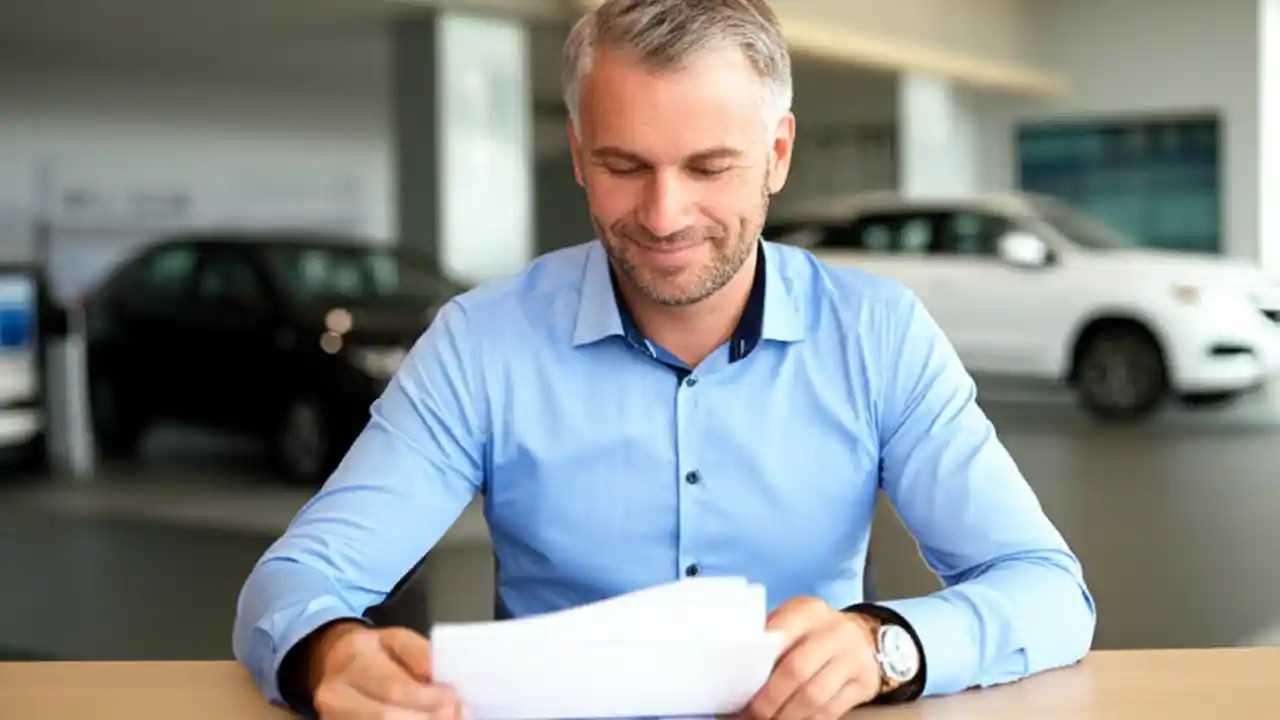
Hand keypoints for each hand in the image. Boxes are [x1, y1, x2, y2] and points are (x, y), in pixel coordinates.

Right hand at [309, 623, 461, 718]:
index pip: (394, 687)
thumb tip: (435, 675)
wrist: (337, 665)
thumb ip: (419, 653)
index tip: (452, 696)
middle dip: (427, 717)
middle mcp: (336, 695)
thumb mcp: (397, 639)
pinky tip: (424, 719)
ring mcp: (334, 718)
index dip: (428, 697)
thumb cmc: (373, 652)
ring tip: (441, 717)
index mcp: (353, 661)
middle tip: (451, 712)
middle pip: (386, 717)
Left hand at [738, 597, 881, 719]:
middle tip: (751, 714)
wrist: (867, 639)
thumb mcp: (797, 620)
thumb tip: (739, 669)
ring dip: (787, 716)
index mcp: (810, 611)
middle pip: (796, 669)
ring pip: (814, 695)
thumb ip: (772, 637)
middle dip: (769, 698)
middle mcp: (835, 632)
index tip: (740, 680)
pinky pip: (831, 711)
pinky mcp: (863, 684)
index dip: (759, 658)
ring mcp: (853, 658)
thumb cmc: (817, 632)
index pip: (781, 631)